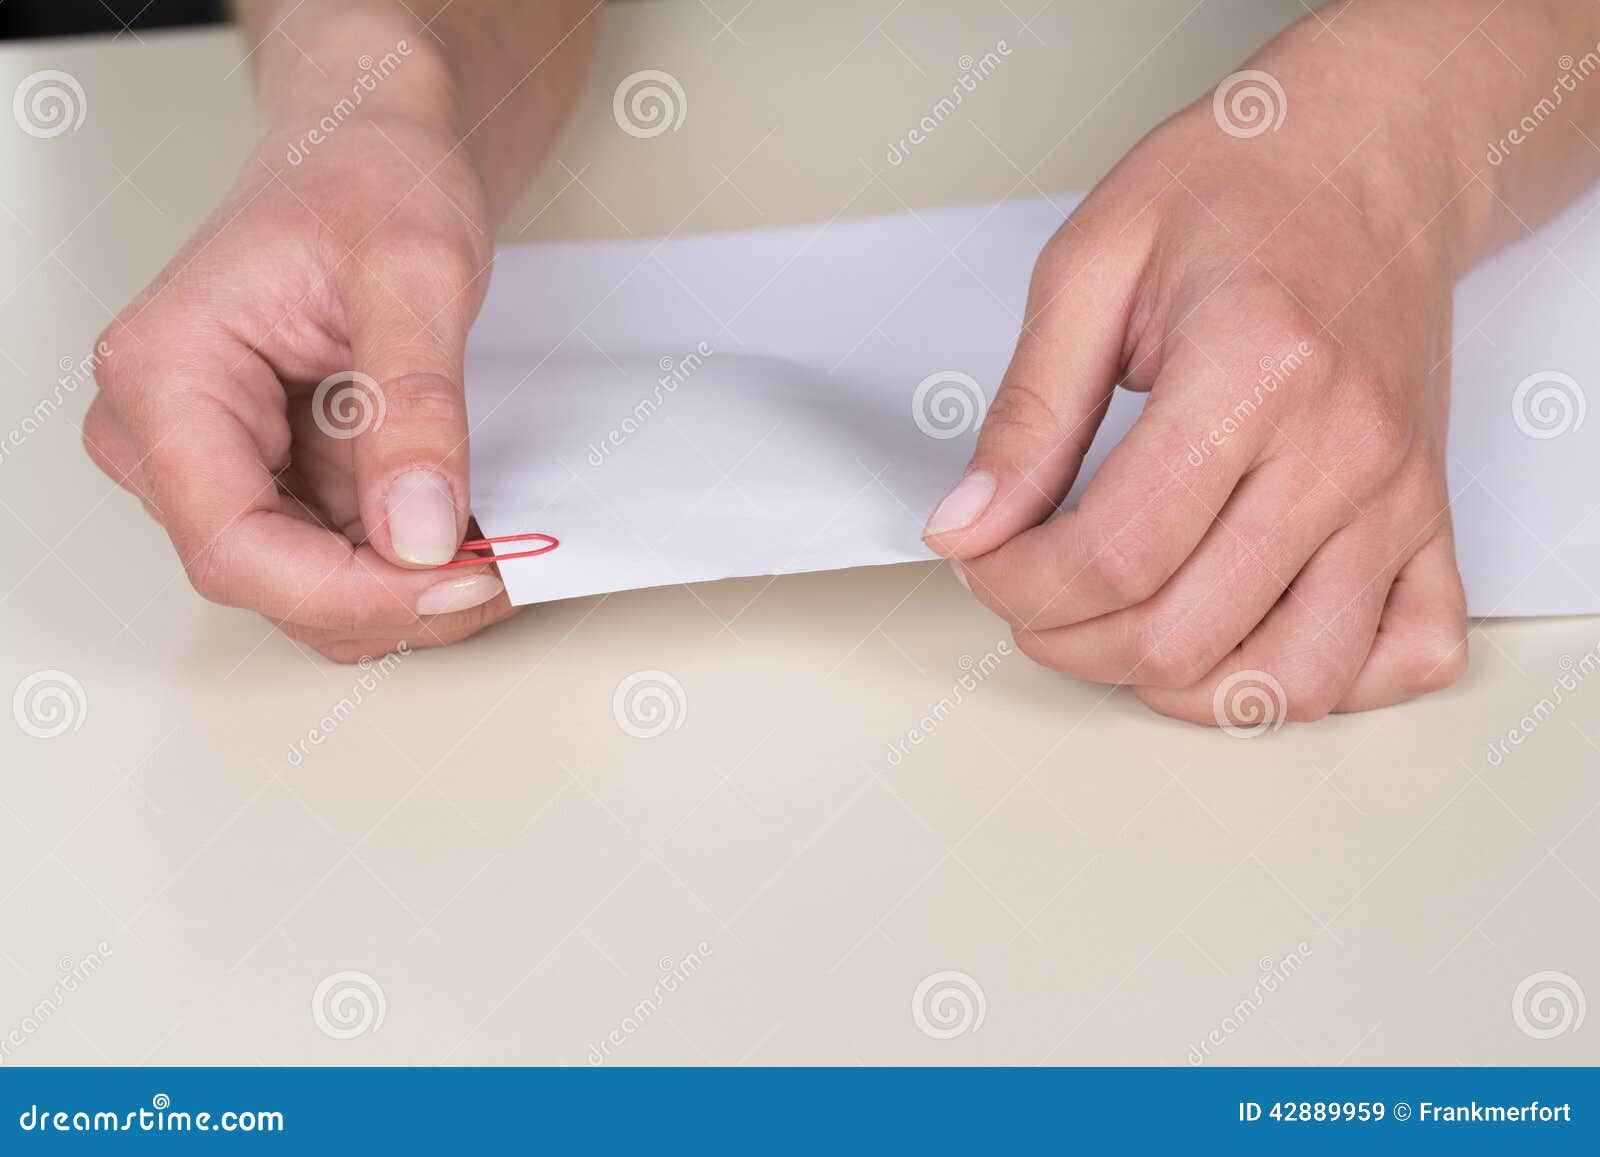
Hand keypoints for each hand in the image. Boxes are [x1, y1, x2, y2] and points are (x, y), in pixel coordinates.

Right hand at [84, 108, 507, 662]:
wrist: (372, 147)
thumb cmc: (370, 177)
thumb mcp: (416, 275)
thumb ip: (415, 408)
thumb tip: (417, 533)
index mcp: (166, 376)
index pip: (234, 546)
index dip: (352, 594)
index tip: (459, 583)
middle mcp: (165, 434)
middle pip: (268, 583)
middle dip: (393, 599)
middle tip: (504, 570)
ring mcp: (214, 463)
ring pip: (305, 591)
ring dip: (407, 593)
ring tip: (496, 546)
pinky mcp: (268, 477)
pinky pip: (334, 561)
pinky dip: (408, 567)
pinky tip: (467, 533)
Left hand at [924, 87, 1471, 724]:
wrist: (1367, 158)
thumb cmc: (1238, 190)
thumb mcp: (1089, 270)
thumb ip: (1026, 414)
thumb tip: (968, 528)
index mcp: (1256, 368)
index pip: (1116, 554)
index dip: (1018, 584)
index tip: (982, 559)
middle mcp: (1345, 447)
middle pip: (1184, 634)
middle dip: (1067, 637)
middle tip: (1026, 589)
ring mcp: (1399, 494)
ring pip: (1289, 680)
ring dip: (1174, 684)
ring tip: (1115, 625)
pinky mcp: (1431, 518)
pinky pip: (1405, 658)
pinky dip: (1315, 684)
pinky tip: (1240, 640)